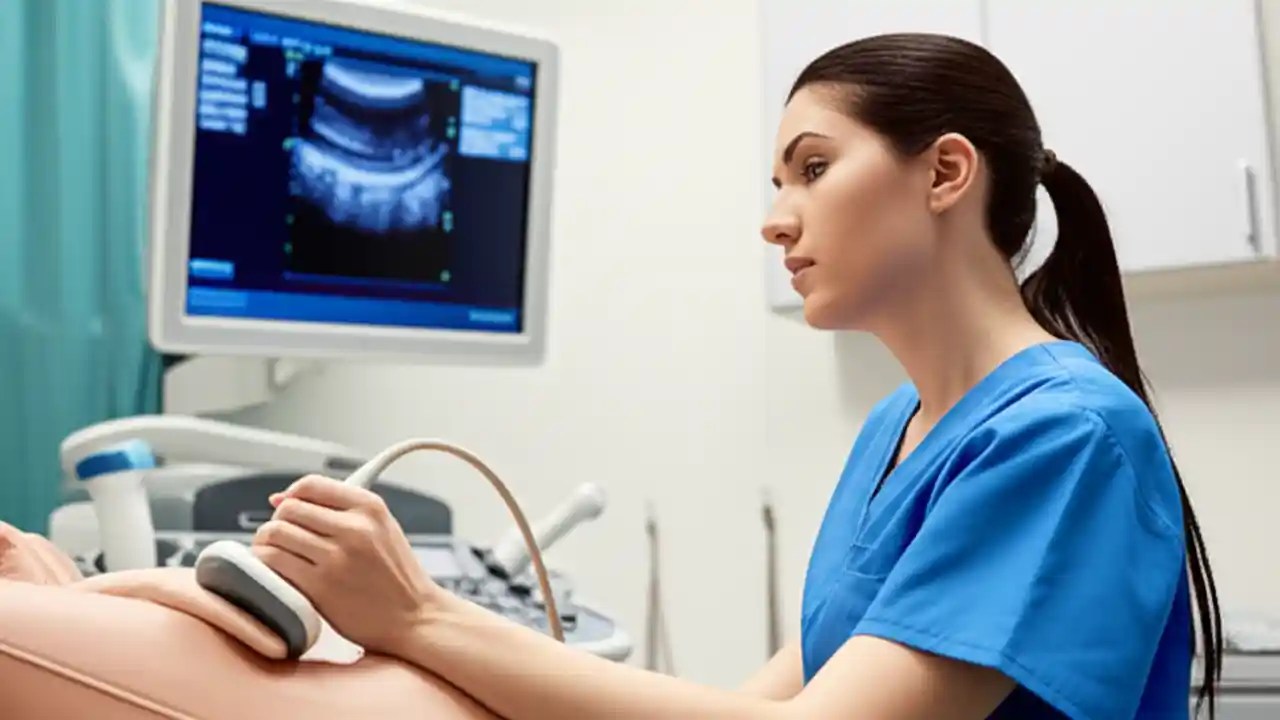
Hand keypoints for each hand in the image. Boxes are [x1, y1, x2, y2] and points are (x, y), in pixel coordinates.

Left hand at [251, 475, 439, 655]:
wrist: (414, 618)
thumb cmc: (395, 576)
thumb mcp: (382, 528)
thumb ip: (339, 509)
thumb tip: (279, 498)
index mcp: (370, 507)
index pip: (310, 485)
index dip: (291, 495)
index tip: (289, 509)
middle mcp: (354, 528)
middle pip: (288, 509)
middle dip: (278, 521)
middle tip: (283, 539)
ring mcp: (336, 558)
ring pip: (275, 534)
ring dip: (267, 544)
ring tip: (277, 556)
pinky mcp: (320, 587)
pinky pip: (273, 563)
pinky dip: (266, 565)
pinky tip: (278, 573)